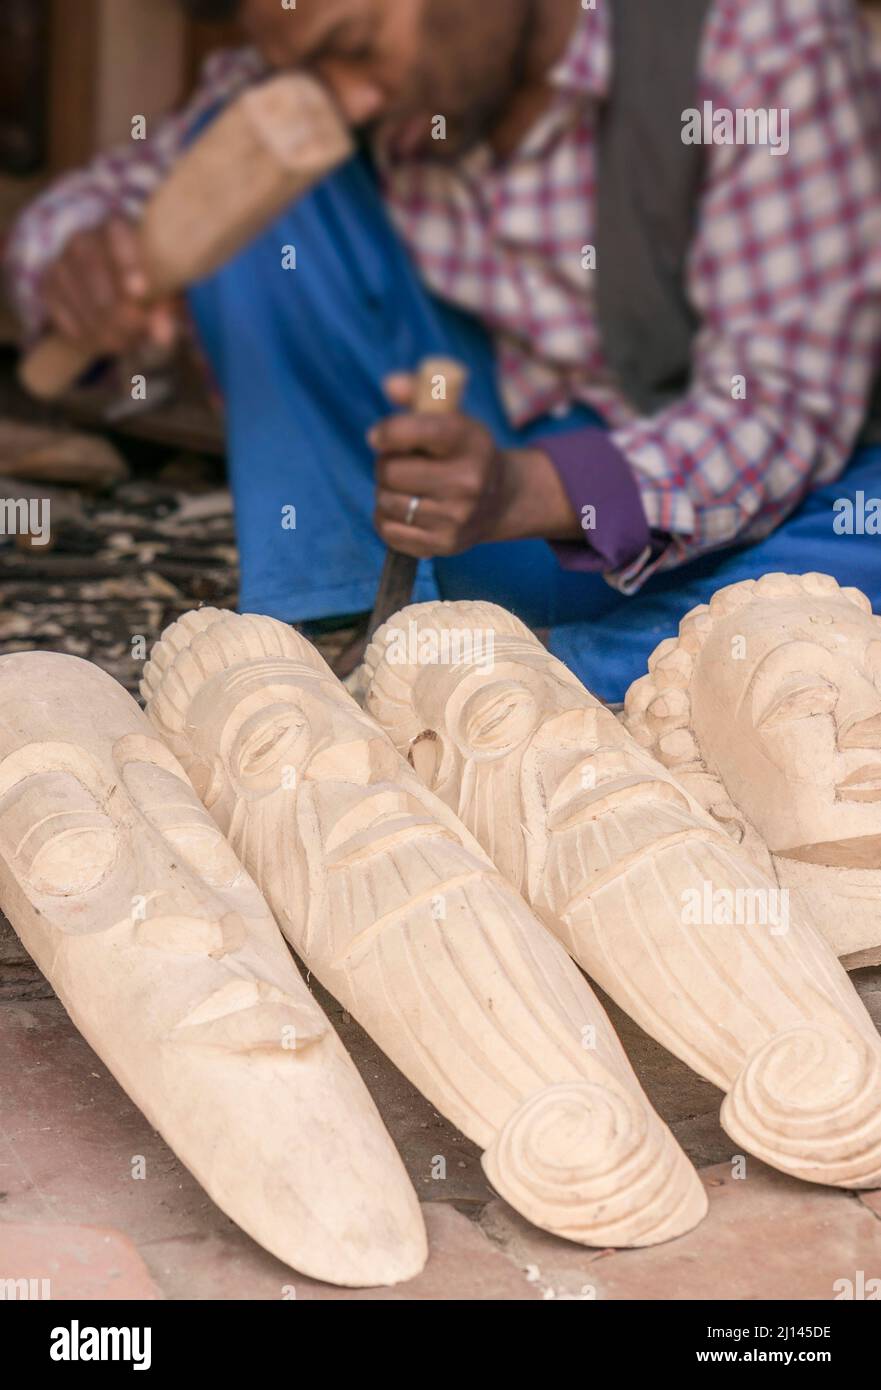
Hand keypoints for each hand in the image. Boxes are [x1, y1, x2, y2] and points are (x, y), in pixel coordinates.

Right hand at [38, 216, 178, 354]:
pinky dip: (87, 338)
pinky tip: (103, 342)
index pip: (118, 238)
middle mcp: (83, 239)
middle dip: (123, 316)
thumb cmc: (146, 282)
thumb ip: (167, 310)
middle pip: (98, 278)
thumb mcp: (164, 292)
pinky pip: (65, 320)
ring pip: (82, 305)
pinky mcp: (48, 287)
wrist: (110, 282)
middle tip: (141, 334)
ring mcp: (61, 262)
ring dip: (108, 333)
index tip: (140, 292)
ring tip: (127, 342)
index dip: (127, 264)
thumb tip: (163, 336)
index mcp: (116, 227)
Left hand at [369, 372, 581, 556]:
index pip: (413, 431)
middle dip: (385, 465)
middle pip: (390, 472)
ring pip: (385, 502)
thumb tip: (390, 384)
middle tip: (399, 463)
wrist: (501, 499)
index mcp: (468, 440)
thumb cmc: (463, 451)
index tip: (378, 436)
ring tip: (406, 487)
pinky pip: (388, 531)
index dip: (386, 432)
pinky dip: (386, 519)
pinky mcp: (444, 544)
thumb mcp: (450, 415)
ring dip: (385, 492)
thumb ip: (418, 392)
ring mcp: (456, 517)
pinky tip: (404, 510)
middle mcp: (467, 481)